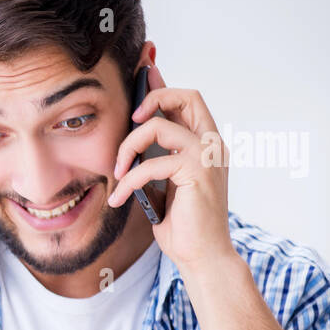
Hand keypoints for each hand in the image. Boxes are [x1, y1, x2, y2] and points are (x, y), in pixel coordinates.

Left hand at [108, 64, 233, 272]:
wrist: (201, 257)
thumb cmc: (182, 224)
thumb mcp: (162, 184)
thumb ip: (154, 158)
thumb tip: (133, 137)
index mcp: (205, 145)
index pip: (187, 102)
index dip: (163, 85)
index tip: (143, 72)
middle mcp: (212, 145)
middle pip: (187, 97)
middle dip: (153, 98)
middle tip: (130, 121)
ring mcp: (208, 157)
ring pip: (160, 127)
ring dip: (129, 147)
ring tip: (117, 173)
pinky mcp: (197, 173)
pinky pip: (152, 164)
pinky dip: (129, 181)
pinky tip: (120, 199)